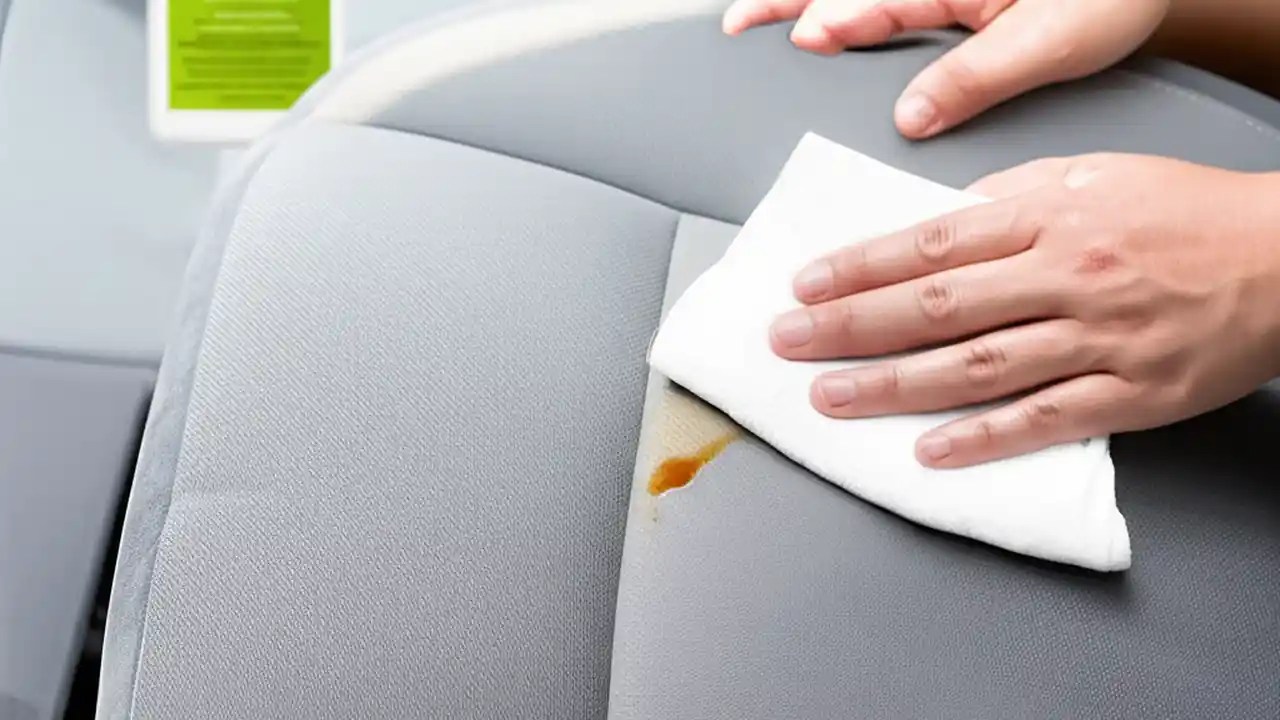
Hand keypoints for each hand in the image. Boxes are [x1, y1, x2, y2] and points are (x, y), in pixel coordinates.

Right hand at [722, 0, 1169, 138]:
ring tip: (752, 18)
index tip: (802, 38)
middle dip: (788, 1)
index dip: (838, 18)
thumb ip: (976, 77)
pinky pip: (878, 1)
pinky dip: (840, 10)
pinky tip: (812, 20)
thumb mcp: (1052, 43)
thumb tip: (911, 117)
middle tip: (737, 26)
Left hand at [768, 154, 1279, 467]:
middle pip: (937, 306)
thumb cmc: (1187, 212)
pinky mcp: (1131, 394)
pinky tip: (928, 453)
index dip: (860, 267)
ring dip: (894, 386)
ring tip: (831, 397)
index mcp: (1051, 216)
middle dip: (851, 326)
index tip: (806, 286)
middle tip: (788, 343)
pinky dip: (983, 439)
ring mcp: (1097, 339)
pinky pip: (1044, 421)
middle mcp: (1065, 275)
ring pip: (976, 366)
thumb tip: (941, 221)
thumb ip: (1012, 195)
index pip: (932, 244)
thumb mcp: (1094, 176)